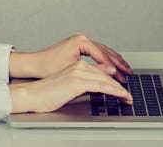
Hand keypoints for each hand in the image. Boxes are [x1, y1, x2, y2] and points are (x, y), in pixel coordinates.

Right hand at [9, 59, 133, 112]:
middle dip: (120, 85)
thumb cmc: (48, 92)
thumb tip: (100, 79)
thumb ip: (86, 81)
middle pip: (107, 74)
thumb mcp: (71, 86)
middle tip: (129, 95)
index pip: (102, 71)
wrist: (33, 95)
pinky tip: (121, 96)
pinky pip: (101, 85)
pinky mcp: (78, 81)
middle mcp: (80, 66)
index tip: (123, 89)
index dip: (115, 79)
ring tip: (128, 98)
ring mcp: (79, 72)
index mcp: (78, 65)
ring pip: (107, 79)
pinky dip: (114, 91)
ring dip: (120, 89)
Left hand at [10, 33, 132, 82]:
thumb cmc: (48, 67)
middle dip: (119, 64)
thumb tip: (111, 71)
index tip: (123, 78)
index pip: (104, 56)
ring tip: (125, 70)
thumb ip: (94, 70)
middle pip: (106, 52)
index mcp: (81, 41)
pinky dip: (106, 59)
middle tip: (129, 74)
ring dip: (115, 61)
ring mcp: (80, 41)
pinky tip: (113, 66)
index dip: (115, 69)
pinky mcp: (79, 46)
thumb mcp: (74, 70)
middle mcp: (82, 38)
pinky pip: (97, 52)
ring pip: (103, 51)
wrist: (34, 64)